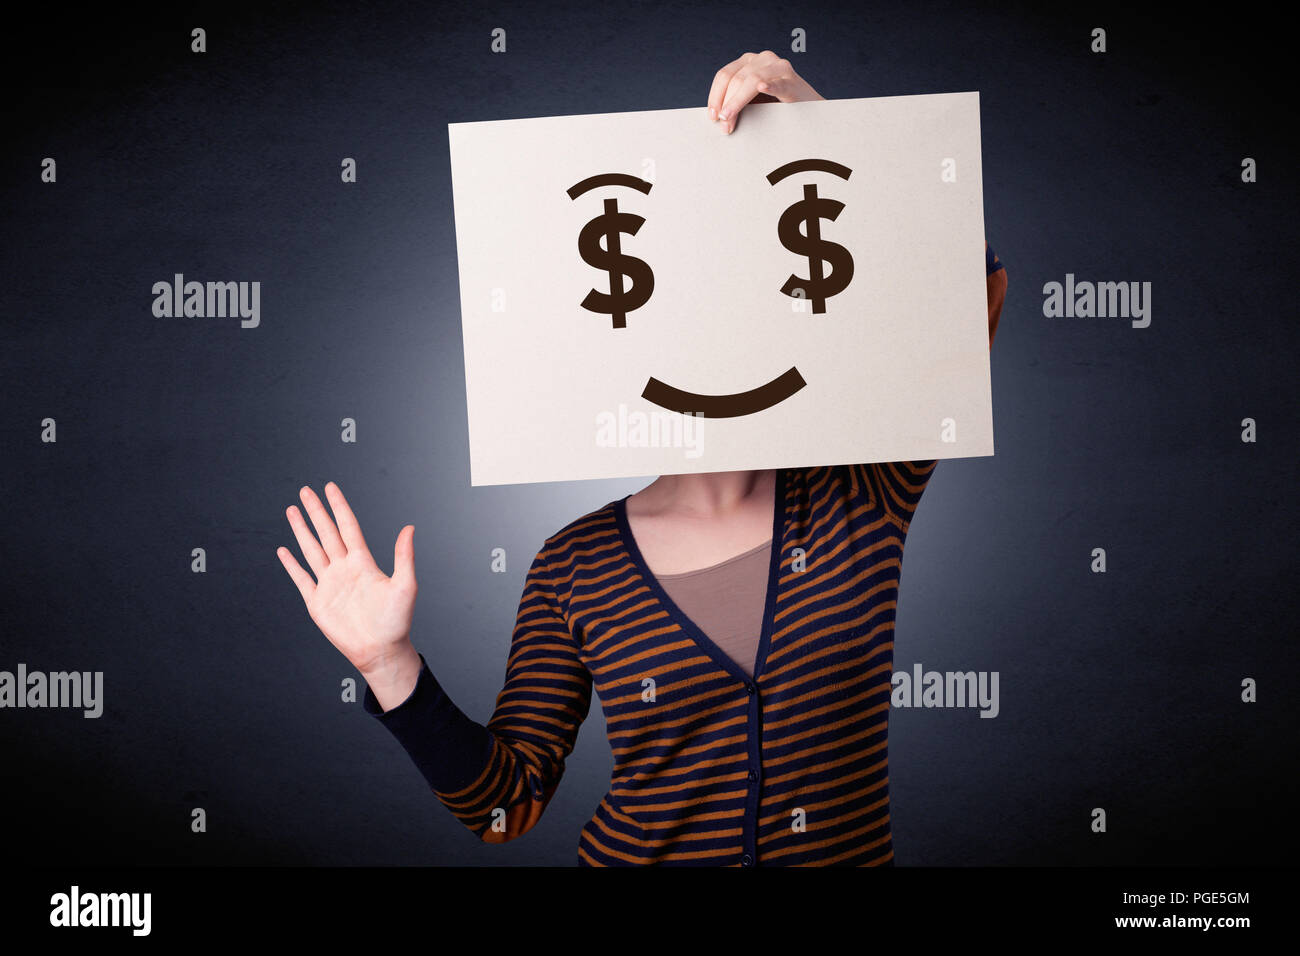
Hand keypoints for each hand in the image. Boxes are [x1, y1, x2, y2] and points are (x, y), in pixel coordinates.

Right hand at [277, 482, 419, 698]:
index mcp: (363, 562)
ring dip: (301, 531)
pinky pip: (301, 579)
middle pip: (326, 533)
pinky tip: (284, 551)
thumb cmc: (396, 621)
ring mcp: (329, 584)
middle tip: (305, 491)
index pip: (347, 527)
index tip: (330, 488)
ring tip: (292, 511)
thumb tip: (410, 528)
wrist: (380, 650)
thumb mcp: (405, 585)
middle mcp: (344, 569)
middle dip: (315, 512)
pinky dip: (292, 565)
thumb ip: (404, 556)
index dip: (339, 507)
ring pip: (311, 550)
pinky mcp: (317, 602)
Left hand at [707, 50, 823, 133]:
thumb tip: (715, 116)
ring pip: (751, 80)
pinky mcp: (793, 81)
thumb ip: (735, 101)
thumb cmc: (776, 106)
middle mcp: (763, 59)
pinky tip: (763, 87)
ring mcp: (779, 68)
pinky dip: (770, 86)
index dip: (715, 96)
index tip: (712, 116)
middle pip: (736, 79)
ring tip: (730, 118)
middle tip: (724, 125)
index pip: (725, 75)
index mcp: (749, 62)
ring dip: (737, 102)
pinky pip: (778, 84)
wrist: (808, 112)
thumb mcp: (752, 100)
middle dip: (726, 104)